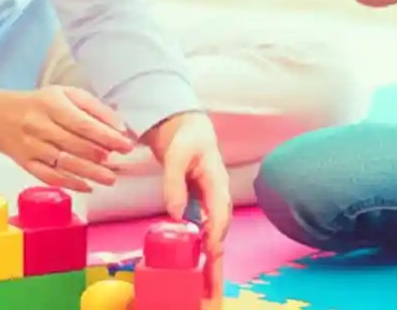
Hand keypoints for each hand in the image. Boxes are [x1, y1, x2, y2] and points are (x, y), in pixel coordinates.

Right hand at [0, 87, 134, 192]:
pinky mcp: (27, 164)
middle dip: (100, 155)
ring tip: (110, 178)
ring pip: (64, 163)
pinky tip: (88, 187)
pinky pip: (49, 177)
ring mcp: (32, 147)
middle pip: (74, 144)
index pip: (82, 123)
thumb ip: (94, 108)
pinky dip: (70, 183)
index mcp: (51, 104)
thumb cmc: (40, 104)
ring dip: (90, 173)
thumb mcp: (66, 94)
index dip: (106, 136)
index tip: (126, 144)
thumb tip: (119, 127)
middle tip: (120, 162)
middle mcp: (40, 126)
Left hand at [141, 112, 230, 298]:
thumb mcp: (176, 155)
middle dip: (219, 247)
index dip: (217, 232)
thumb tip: (176, 214)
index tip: (212, 250)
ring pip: (217, 226)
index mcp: (216, 178)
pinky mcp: (204, 201)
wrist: (187, 126)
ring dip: (214, 246)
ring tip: (208, 270)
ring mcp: (213, 196)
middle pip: (222, 224)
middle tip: (212, 271)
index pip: (220, 210)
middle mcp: (218, 191)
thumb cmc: (185, 137)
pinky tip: (200, 252)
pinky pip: (208, 223)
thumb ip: (174, 183)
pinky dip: (206, 239)